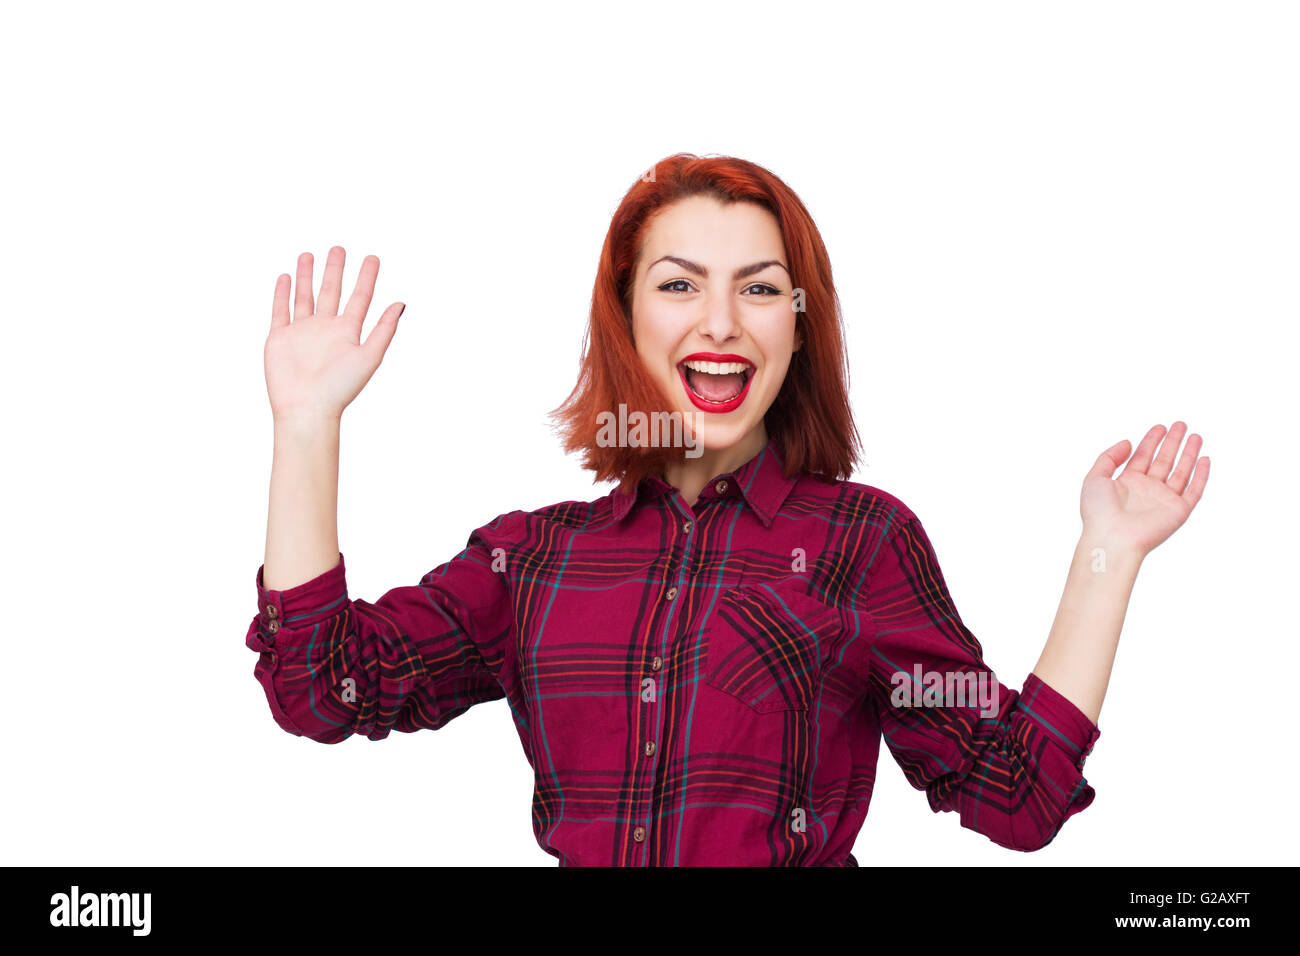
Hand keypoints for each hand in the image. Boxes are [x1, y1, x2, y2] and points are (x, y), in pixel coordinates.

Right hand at [264, 246, 404, 422]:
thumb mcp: (369, 356)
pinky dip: (282, 293)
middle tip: (339, 248)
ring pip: (305, 296)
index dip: (367, 277)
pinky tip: (285, 277)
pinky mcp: (280, 338)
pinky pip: (281, 310)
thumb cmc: (340, 388)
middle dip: (335, 270)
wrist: (307, 408)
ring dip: (307, 276)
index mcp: (348, 332)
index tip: (373, 257)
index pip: (360, 297)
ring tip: (308, 255)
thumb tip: (401, 304)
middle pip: (332, 291)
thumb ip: (384, 329)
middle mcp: (326, 329)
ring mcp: (302, 332)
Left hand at [1080, 422, 1209, 556]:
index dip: (1151, 440)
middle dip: (1172, 443)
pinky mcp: (1178, 511)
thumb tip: (1128, 442)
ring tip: (1195, 436)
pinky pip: (1194, 491)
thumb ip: (1109, 457)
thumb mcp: (1095, 478)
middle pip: (1163, 461)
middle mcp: (1147, 491)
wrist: (1112, 539)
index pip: (1143, 456)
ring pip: (1181, 472)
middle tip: (1181, 425)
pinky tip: (1204, 459)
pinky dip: (1201, 475)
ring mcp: (1163, 500)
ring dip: (1188, 454)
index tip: (1160, 427)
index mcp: (1127, 483)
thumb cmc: (1098, 513)